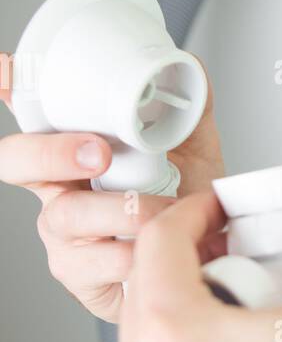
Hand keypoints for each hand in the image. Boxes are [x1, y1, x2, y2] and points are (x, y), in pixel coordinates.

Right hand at [0, 53, 225, 322]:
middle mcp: (59, 189)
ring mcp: (63, 233)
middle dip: (50, 152)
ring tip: (158, 210)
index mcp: (74, 152)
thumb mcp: (192, 153)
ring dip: (118, 210)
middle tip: (99, 153)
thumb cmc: (182, 210)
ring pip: (66, 215)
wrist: (202, 267)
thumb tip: (187, 68)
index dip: (10, 90)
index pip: (31, 114)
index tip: (6, 70)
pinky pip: (92, 263)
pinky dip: (129, 255)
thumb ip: (189, 112)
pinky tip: (150, 252)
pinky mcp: (77, 273)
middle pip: (16, 160)